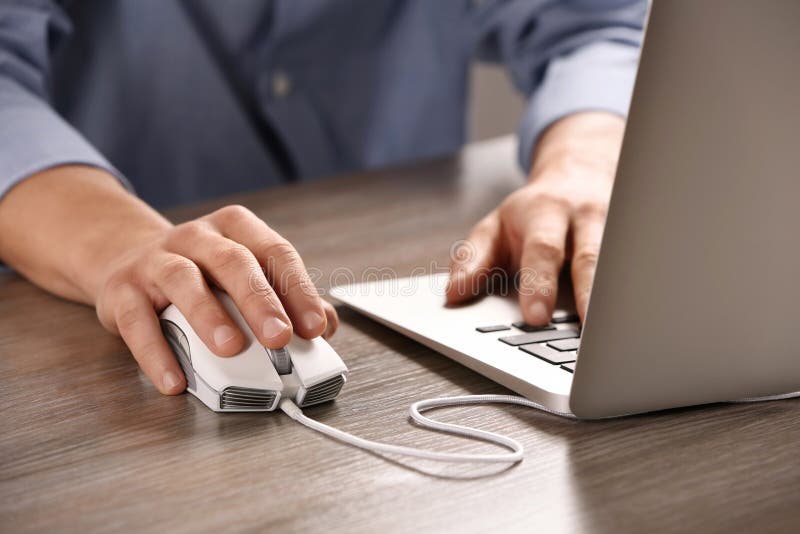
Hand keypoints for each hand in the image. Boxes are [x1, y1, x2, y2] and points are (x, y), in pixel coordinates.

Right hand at [94, 205, 338, 393]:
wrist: (127, 258)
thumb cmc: (202, 274)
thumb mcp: (243, 276)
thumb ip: (285, 298)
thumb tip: (326, 325)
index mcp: (236, 229)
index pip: (275, 253)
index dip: (298, 289)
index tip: (315, 327)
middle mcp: (197, 237)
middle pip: (233, 262)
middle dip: (260, 301)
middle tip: (280, 338)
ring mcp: (156, 260)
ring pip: (184, 281)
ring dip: (209, 315)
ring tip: (230, 349)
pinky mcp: (121, 289)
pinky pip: (137, 320)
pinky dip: (156, 353)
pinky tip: (175, 380)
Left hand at [446, 112, 624, 324]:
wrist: (581, 173)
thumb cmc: (533, 213)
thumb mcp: (494, 227)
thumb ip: (471, 260)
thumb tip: (452, 294)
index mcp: (544, 213)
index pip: (542, 250)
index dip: (539, 283)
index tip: (535, 316)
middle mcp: (585, 217)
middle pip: (592, 256)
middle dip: (589, 293)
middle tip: (588, 331)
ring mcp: (617, 227)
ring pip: (624, 262)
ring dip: (623, 296)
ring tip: (621, 332)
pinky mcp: (638, 237)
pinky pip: (643, 264)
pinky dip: (644, 290)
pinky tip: (644, 316)